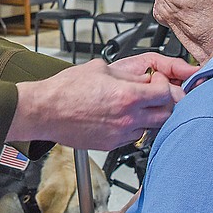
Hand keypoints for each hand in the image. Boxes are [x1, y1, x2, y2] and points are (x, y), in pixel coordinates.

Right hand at [7, 56, 194, 150]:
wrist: (46, 110)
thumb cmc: (67, 88)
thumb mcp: (100, 68)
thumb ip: (127, 74)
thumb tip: (143, 76)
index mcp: (127, 96)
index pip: (165, 93)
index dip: (164, 84)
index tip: (157, 79)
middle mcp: (128, 118)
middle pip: (165, 115)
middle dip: (164, 102)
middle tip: (154, 93)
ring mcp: (120, 134)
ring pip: (151, 128)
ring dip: (149, 116)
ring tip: (135, 105)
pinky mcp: (111, 144)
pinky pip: (132, 137)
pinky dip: (133, 126)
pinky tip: (120, 116)